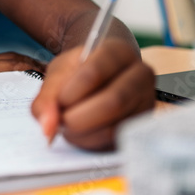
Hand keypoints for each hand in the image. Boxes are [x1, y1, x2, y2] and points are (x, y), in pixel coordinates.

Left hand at [31, 39, 154, 149]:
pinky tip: (80, 134)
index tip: (58, 102)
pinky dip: (91, 143)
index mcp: (119, 52)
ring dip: (82, 133)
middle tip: (60, 121)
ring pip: (115, 127)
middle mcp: (140, 75)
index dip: (72, 91)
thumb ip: (49, 96)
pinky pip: (115, 143)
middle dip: (79, 117)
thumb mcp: (60, 72)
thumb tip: (48, 128)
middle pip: (113, 102)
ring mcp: (146, 103)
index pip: (95, 71)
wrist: (100, 75)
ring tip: (67, 126)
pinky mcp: (141, 127)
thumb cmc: (79, 71)